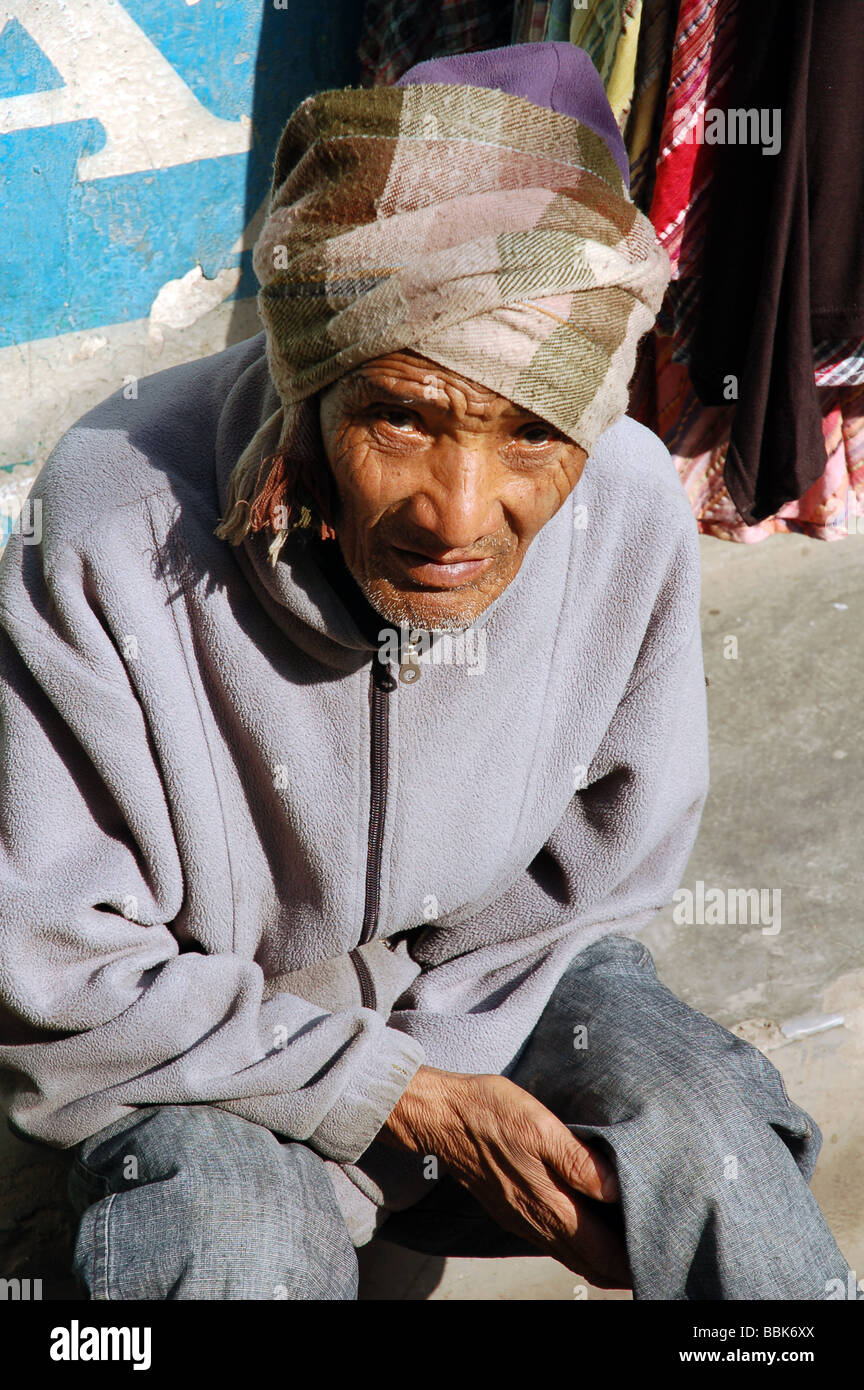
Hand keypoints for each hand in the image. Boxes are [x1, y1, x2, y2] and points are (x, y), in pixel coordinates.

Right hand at [379, 1065, 630, 1288]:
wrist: (443, 1117)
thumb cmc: (491, 1115)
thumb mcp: (542, 1128)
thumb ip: (581, 1163)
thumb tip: (619, 1189)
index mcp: (551, 1207)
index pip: (602, 1255)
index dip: (632, 1261)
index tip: (658, 1252)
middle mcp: (537, 1223)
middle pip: (589, 1264)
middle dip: (621, 1266)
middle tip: (650, 1251)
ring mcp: (522, 1220)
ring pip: (571, 1255)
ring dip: (600, 1256)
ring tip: (626, 1241)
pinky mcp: (511, 1209)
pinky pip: (552, 1240)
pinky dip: (577, 1243)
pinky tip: (586, 1222)